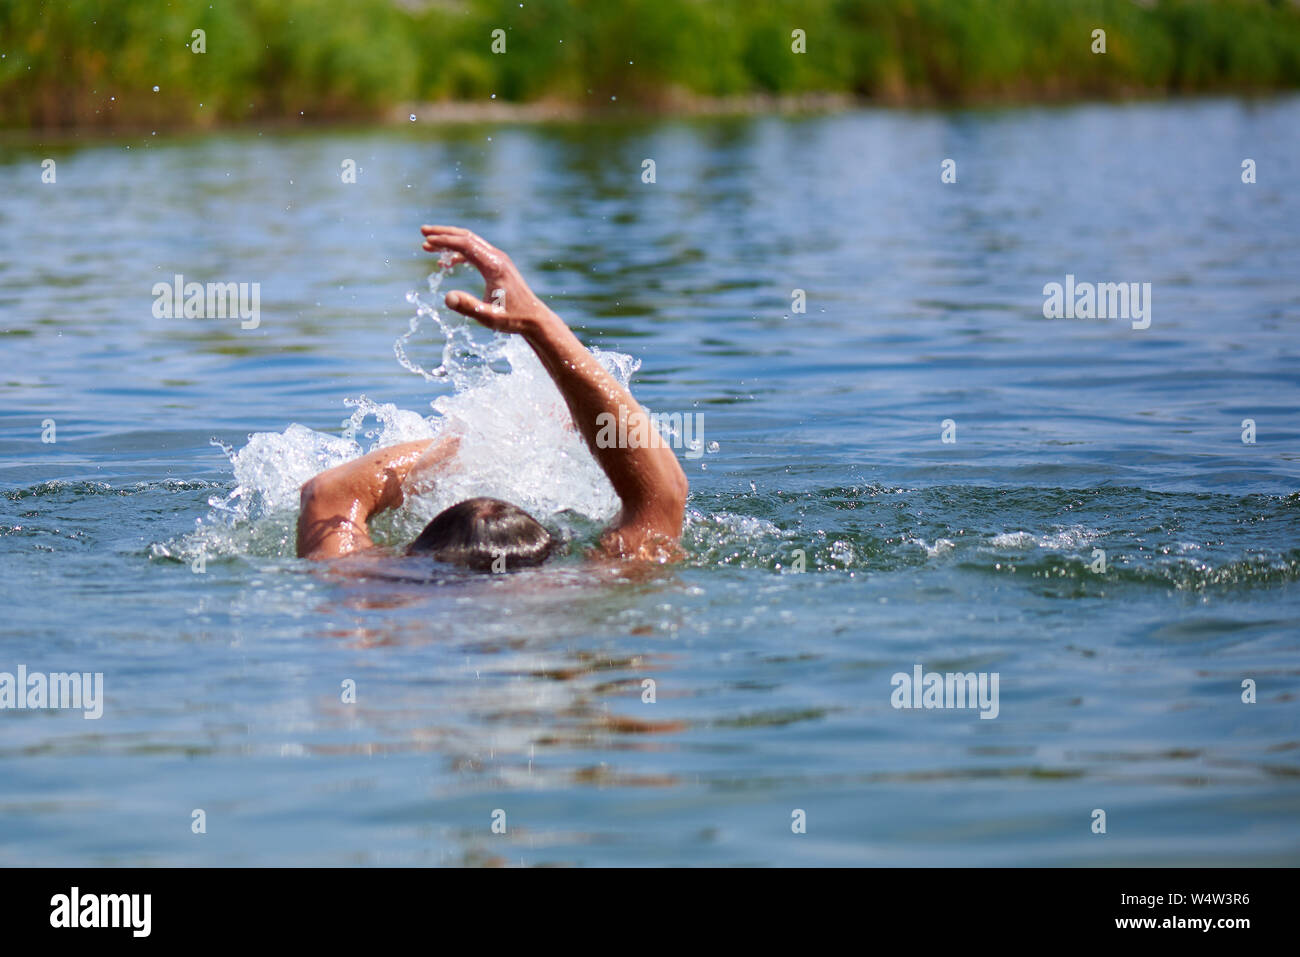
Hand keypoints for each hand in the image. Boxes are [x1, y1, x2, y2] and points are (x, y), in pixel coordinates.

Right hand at [420, 225, 554, 334]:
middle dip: (443, 233)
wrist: (534, 318)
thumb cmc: (513, 319)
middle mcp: (496, 258)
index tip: (426, 241)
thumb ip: (468, 307)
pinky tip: (447, 263)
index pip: (465, 245)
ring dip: (450, 241)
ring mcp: (498, 260)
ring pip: (470, 242)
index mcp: (493, 266)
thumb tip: (446, 297)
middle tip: (422, 231)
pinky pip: (475, 252)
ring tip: (428, 245)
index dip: (444, 241)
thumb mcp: (489, 317)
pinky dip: (459, 253)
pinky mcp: (498, 265)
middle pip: (466, 237)